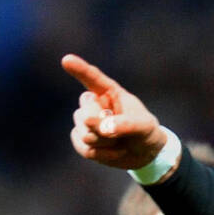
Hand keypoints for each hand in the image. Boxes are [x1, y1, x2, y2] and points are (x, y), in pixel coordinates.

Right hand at [61, 53, 168, 169]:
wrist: (145, 154)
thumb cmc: (146, 133)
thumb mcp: (144, 127)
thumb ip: (126, 125)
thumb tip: (103, 128)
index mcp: (110, 93)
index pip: (92, 78)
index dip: (80, 69)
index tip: (66, 60)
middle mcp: (94, 104)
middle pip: (84, 113)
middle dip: (100, 127)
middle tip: (118, 133)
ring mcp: (86, 122)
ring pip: (83, 132)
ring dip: (104, 143)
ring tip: (119, 142)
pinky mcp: (83, 140)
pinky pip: (82, 147)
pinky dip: (100, 154)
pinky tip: (114, 152)